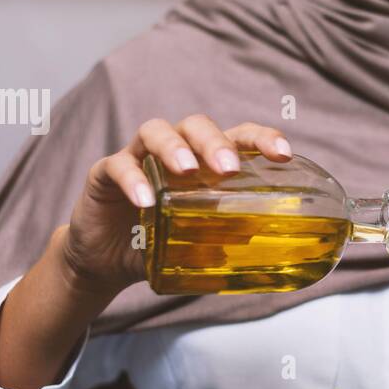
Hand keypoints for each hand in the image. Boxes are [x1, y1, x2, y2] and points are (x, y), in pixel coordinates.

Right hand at [60, 117, 293, 295]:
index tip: (283, 154)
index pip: (237, 136)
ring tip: (187, 170)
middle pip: (196, 126)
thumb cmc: (158, 243)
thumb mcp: (196, 244)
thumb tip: (261, 252)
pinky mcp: (105, 173)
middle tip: (229, 169)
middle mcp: (173, 151)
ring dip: (174, 148)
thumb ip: (223, 242)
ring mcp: (138, 157)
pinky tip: (146, 202)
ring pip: (156, 131)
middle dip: (216, 142)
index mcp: (203, 162)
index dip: (262, 139)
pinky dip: (133, 180)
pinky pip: (118, 166)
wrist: (107, 262)